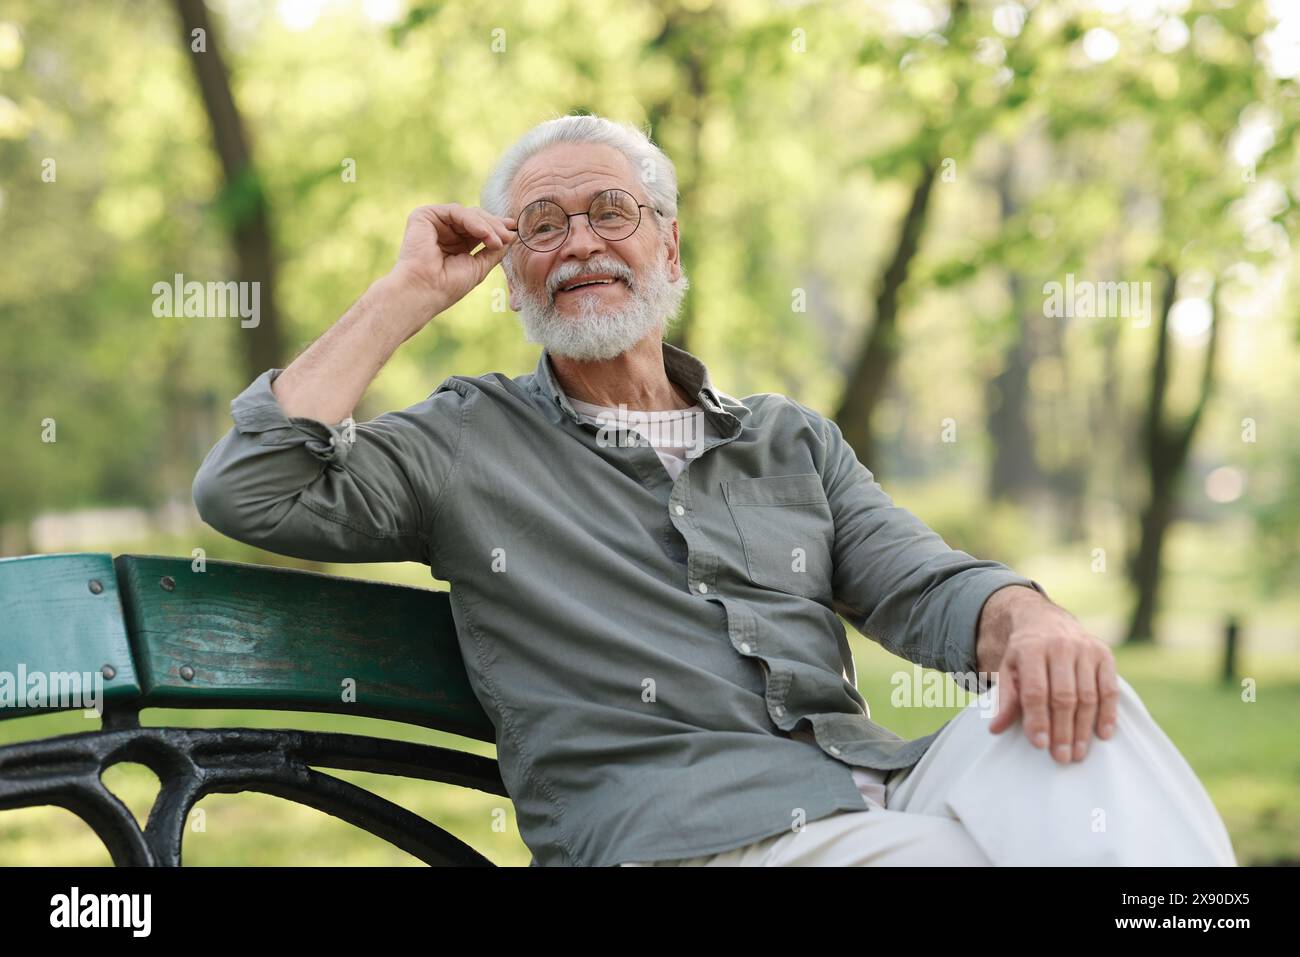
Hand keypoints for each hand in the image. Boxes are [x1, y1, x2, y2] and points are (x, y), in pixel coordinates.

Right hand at [390, 203, 516, 317]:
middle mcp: (444, 231)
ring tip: (497, 241)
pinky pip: (455, 211)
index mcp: (456, 243)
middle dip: (495, 226)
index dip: (497, 228)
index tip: (514, 230)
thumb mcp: (479, 267)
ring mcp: (434, 223)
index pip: (479, 229)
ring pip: (468, 214)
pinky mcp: (424, 216)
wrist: (424, 291)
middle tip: (509, 236)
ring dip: (487, 226)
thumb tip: (512, 235)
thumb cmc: (448, 286)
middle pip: (476, 218)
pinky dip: (473, 221)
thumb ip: (494, 250)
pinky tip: (484, 234)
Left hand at [985, 595, 1119, 763]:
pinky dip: (1108, 713)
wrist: (1047, 621)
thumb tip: (995, 729)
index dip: (1037, 719)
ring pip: (1087, 696)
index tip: (1039, 745)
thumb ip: (1005, 699)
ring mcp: (1085, 649)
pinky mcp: (1104, 654)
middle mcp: (1060, 646)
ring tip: (1078, 753)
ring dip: (1084, 728)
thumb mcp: (1009, 670)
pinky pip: (1110, 689)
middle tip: (1061, 758)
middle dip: (1062, 731)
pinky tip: (1103, 735)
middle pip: (1063, 697)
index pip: (1035, 691)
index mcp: (1031, 649)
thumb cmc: (1025, 654)